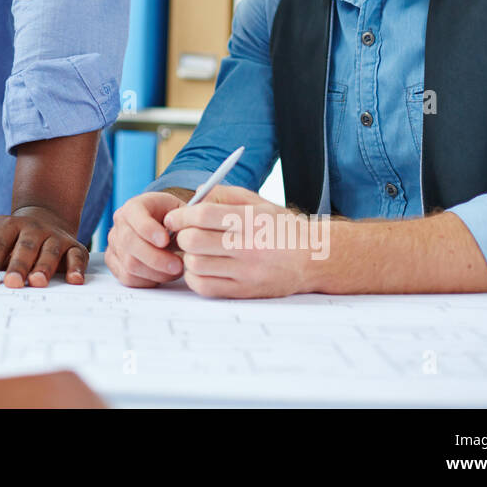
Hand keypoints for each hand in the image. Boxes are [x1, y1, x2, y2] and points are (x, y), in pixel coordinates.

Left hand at [0, 207, 87, 287]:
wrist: (44, 218)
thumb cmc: (6, 236)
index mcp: (8, 225)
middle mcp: (33, 229)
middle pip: (25, 246)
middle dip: (18, 265)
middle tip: (12, 282)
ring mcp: (54, 237)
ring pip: (50, 250)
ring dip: (45, 266)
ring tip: (37, 282)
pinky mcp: (73, 247)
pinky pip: (77, 256)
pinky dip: (77, 267)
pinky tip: (74, 280)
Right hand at [104, 191, 187, 287]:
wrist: (162, 225)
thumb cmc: (172, 218)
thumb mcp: (181, 211)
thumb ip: (184, 219)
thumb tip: (187, 232)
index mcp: (134, 206)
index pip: (134, 215)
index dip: (149, 230)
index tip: (166, 240)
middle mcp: (120, 224)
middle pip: (130, 243)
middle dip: (156, 258)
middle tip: (178, 265)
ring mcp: (115, 244)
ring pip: (130, 264)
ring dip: (156, 272)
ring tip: (175, 270)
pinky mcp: (114, 262)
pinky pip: (128, 278)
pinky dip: (148, 281)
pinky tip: (162, 274)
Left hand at [162, 184, 319, 297]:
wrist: (313, 258)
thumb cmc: (281, 227)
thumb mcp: (258, 202)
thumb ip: (225, 194)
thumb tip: (194, 195)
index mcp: (250, 220)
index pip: (202, 215)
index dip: (180, 216)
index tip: (173, 218)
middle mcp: (248, 246)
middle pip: (193, 241)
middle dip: (181, 236)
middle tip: (184, 235)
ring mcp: (246, 272)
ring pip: (195, 265)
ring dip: (187, 258)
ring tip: (195, 252)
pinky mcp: (245, 291)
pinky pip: (205, 287)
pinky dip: (195, 277)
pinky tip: (202, 269)